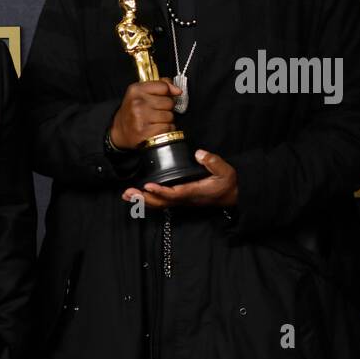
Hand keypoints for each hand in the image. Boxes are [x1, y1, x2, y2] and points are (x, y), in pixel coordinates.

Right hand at [109, 80, 179, 148]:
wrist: (120, 131)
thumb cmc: (133, 111)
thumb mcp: (141, 93)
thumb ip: (160, 86)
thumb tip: (177, 90)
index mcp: (136, 90)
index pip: (163, 87)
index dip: (168, 93)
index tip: (165, 97)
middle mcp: (138, 103)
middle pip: (169, 102)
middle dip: (167, 108)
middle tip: (157, 112)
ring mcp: (141, 118)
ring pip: (170, 116)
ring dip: (166, 120)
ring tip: (156, 121)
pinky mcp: (145, 132)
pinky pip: (167, 128)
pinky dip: (166, 129)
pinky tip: (157, 129)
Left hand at [122, 149, 237, 209]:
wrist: (232, 195)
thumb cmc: (227, 183)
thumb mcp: (225, 171)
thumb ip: (213, 162)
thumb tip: (199, 153)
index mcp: (195, 192)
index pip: (175, 194)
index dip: (161, 192)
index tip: (148, 186)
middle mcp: (186, 199)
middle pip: (162, 203)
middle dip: (145, 199)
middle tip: (129, 193)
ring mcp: (182, 201)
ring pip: (160, 204)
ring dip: (143, 201)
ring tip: (127, 196)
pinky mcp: (180, 199)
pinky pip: (162, 202)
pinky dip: (148, 201)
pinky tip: (138, 197)